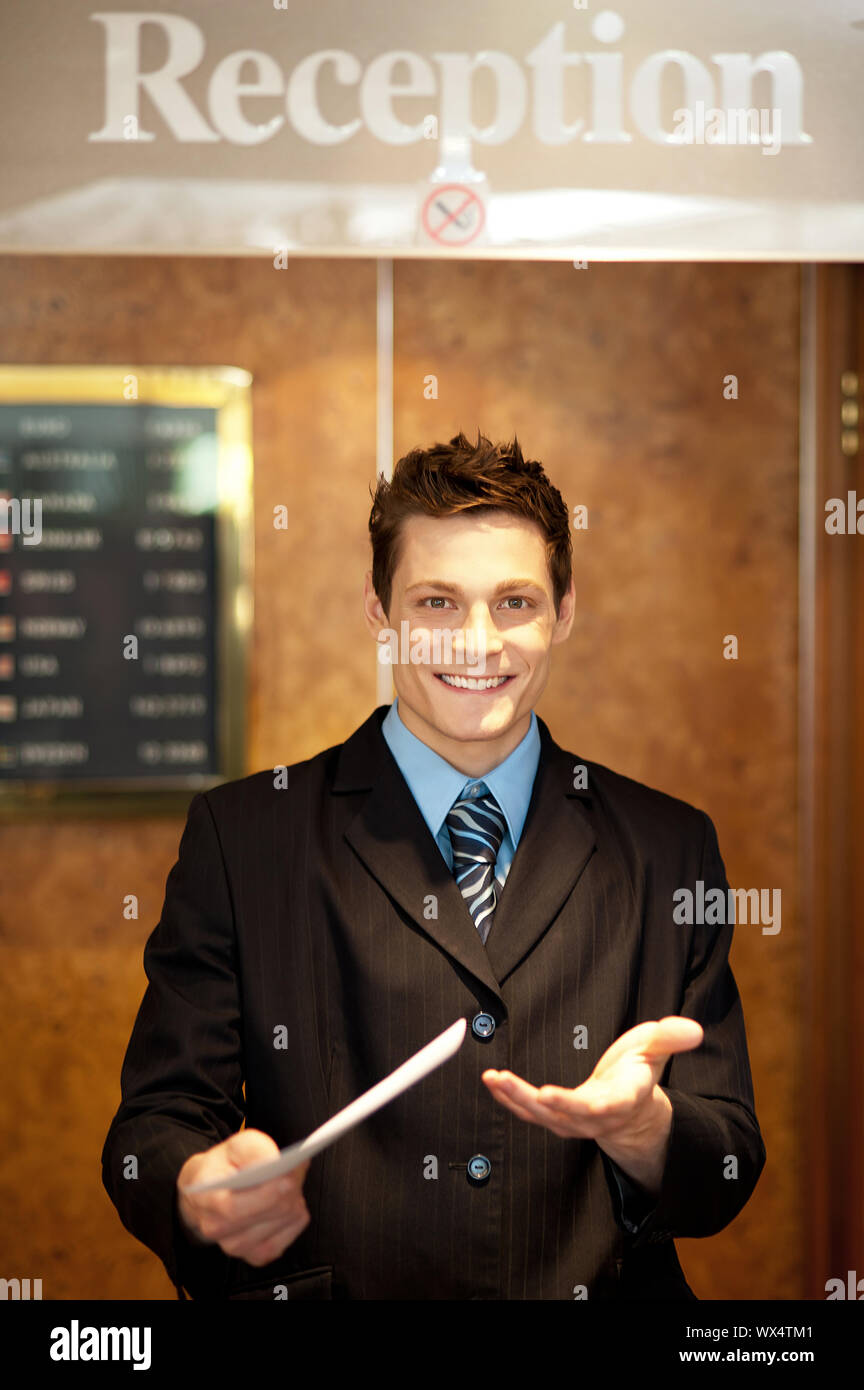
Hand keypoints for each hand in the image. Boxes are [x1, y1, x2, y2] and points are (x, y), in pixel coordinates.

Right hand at [176, 1129, 310, 1266]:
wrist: (210, 1191)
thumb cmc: (224, 1165)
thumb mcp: (235, 1145)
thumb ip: (253, 1150)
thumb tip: (272, 1161)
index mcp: (205, 1198)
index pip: (237, 1207)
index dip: (268, 1190)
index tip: (288, 1172)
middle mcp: (216, 1228)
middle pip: (270, 1211)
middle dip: (290, 1185)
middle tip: (295, 1167)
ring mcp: (236, 1246)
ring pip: (285, 1220)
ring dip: (294, 1198)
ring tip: (286, 1182)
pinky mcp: (256, 1255)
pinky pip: (291, 1234)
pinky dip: (295, 1215)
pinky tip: (285, 1202)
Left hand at [481, 1016, 703, 1193]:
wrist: (630, 1109)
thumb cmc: (638, 1073)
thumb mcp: (656, 1049)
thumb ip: (671, 1038)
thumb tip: (694, 1030)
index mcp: (624, 1098)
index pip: (606, 1105)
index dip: (584, 1104)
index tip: (561, 1097)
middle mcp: (597, 1116)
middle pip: (567, 1114)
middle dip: (541, 1103)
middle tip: (516, 1085)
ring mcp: (575, 1121)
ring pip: (544, 1117)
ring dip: (517, 1099)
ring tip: (494, 1079)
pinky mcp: (557, 1118)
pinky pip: (531, 1114)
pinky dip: (510, 1100)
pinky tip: (492, 1083)